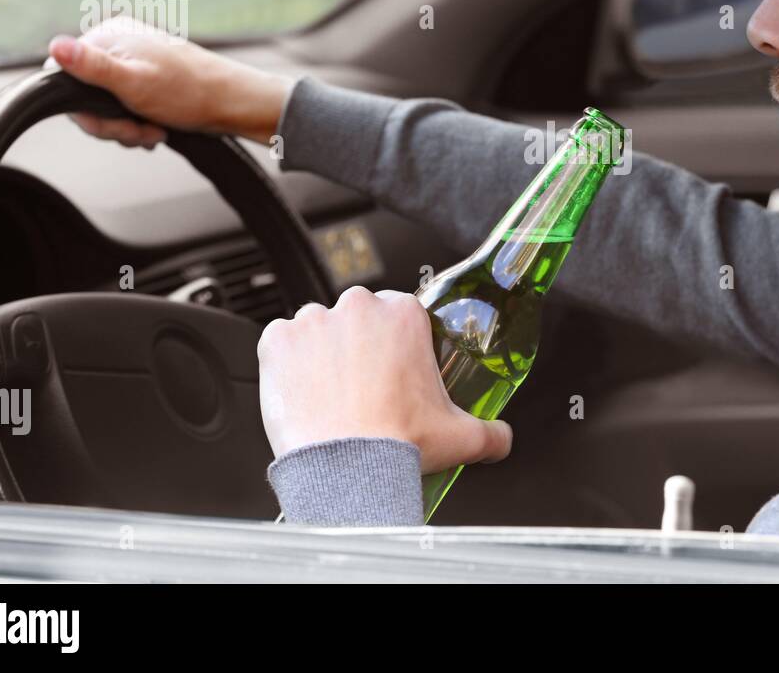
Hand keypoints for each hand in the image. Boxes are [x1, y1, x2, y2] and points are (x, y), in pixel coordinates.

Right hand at [46, 17, 291, 146]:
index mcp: (110, 36)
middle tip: (138, 131)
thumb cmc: (191, 92)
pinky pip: (124, 108)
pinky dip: (137, 124)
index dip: (83, 109)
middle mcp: (118, 46)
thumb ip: (92, 67)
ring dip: (127, 128)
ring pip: (105, 107)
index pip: (63, 75)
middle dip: (111, 123)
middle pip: (85, 96)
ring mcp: (132, 64)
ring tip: (153, 130)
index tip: (110, 121)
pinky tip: (156, 128)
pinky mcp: (146, 82)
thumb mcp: (134, 82)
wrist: (234, 104)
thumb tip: (55, 46)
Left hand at [257, 286, 512, 474]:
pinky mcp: (276, 340)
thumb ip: (492, 433)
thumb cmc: (398, 445)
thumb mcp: (462, 437)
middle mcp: (358, 307)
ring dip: (323, 351)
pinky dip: (287, 362)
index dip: (396, 343)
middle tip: (364, 384)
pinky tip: (302, 390)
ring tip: (331, 392)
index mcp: (404, 314)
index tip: (393, 368)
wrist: (346, 470)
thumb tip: (502, 439)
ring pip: (319, 326)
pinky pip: (280, 340)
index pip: (399, 311)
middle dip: (360, 343)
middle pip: (359, 315)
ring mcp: (313, 320)